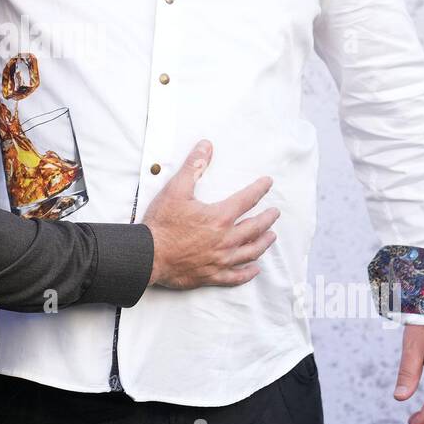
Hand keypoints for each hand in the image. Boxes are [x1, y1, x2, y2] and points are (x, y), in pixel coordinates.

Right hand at [141, 140, 278, 289]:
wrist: (148, 256)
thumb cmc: (162, 224)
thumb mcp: (175, 189)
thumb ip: (193, 167)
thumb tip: (206, 146)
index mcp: (219, 217)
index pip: (247, 199)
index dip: (259, 189)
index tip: (267, 183)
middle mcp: (226, 240)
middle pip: (255, 227)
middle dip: (267, 218)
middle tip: (275, 213)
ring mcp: (220, 260)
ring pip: (251, 252)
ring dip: (263, 243)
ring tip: (271, 237)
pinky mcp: (212, 275)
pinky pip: (236, 276)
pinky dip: (248, 273)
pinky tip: (255, 269)